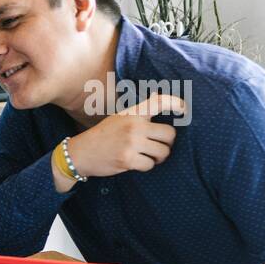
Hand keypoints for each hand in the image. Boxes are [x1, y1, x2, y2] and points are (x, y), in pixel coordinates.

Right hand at [64, 93, 182, 179]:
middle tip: (159, 146)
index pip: (160, 102)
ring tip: (149, 156)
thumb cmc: (103, 135)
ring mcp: (131, 143)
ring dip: (158, 157)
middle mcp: (134, 126)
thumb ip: (139, 111)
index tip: (184, 111)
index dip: (177, 104)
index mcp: (133, 113)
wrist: (80, 153)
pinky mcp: (127, 159)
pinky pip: (150, 164)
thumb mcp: (119, 118)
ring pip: (163, 152)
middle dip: (167, 143)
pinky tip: (137, 163)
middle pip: (169, 134)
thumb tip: (158, 97)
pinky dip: (146, 166)